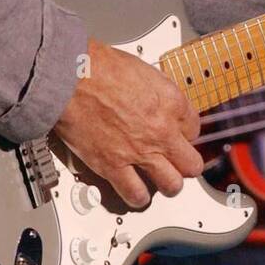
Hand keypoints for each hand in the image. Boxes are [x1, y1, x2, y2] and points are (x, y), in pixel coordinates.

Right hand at [53, 38, 203, 207]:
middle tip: (178, 164)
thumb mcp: (144, 70)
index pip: (195, 129)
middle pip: (191, 163)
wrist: (69, 77)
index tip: (178, 136)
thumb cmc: (99, 67)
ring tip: (161, 182)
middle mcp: (161, 131)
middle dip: (186, 164)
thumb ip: (160, 92)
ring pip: (171, 185)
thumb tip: (165, 104)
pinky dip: (138, 197)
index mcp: (171, 103)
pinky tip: (137, 193)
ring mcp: (139, 152)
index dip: (186, 134)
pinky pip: (136, 194)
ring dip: (168, 184)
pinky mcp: (113, 166)